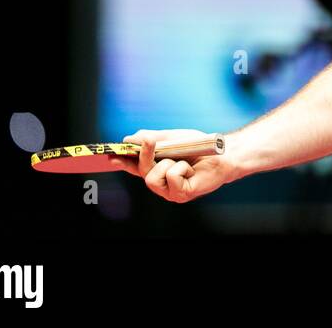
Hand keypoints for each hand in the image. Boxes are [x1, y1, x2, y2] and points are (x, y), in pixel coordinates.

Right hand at [109, 128, 237, 203]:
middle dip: (145, 155)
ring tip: (183, 161)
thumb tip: (129, 140)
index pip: (134, 166)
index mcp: (156, 168)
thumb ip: (150, 139)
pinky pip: (171, 178)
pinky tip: (191, 169)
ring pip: (152, 179)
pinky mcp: (181, 194)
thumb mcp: (170, 138)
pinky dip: (182, 168)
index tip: (110, 155)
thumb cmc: (197, 146)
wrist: (221, 152)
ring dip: (168, 164)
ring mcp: (170, 191)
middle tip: (150, 140)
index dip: (122, 162)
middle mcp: (160, 181)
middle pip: (141, 171)